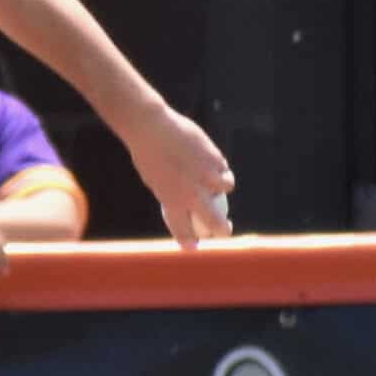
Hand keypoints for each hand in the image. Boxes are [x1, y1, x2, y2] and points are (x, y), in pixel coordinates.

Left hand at [124, 104, 234, 248]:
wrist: (151, 130)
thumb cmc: (148, 155)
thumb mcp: (155, 180)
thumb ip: (172, 193)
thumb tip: (187, 203)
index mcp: (172, 202)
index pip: (184, 231)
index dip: (190, 241)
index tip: (194, 246)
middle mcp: (192, 193)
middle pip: (215, 221)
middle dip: (222, 230)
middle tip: (224, 231)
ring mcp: (206, 176)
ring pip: (227, 187)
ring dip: (223, 185)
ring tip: (215, 180)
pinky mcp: (215, 159)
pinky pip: (224, 167)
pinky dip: (220, 167)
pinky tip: (211, 162)